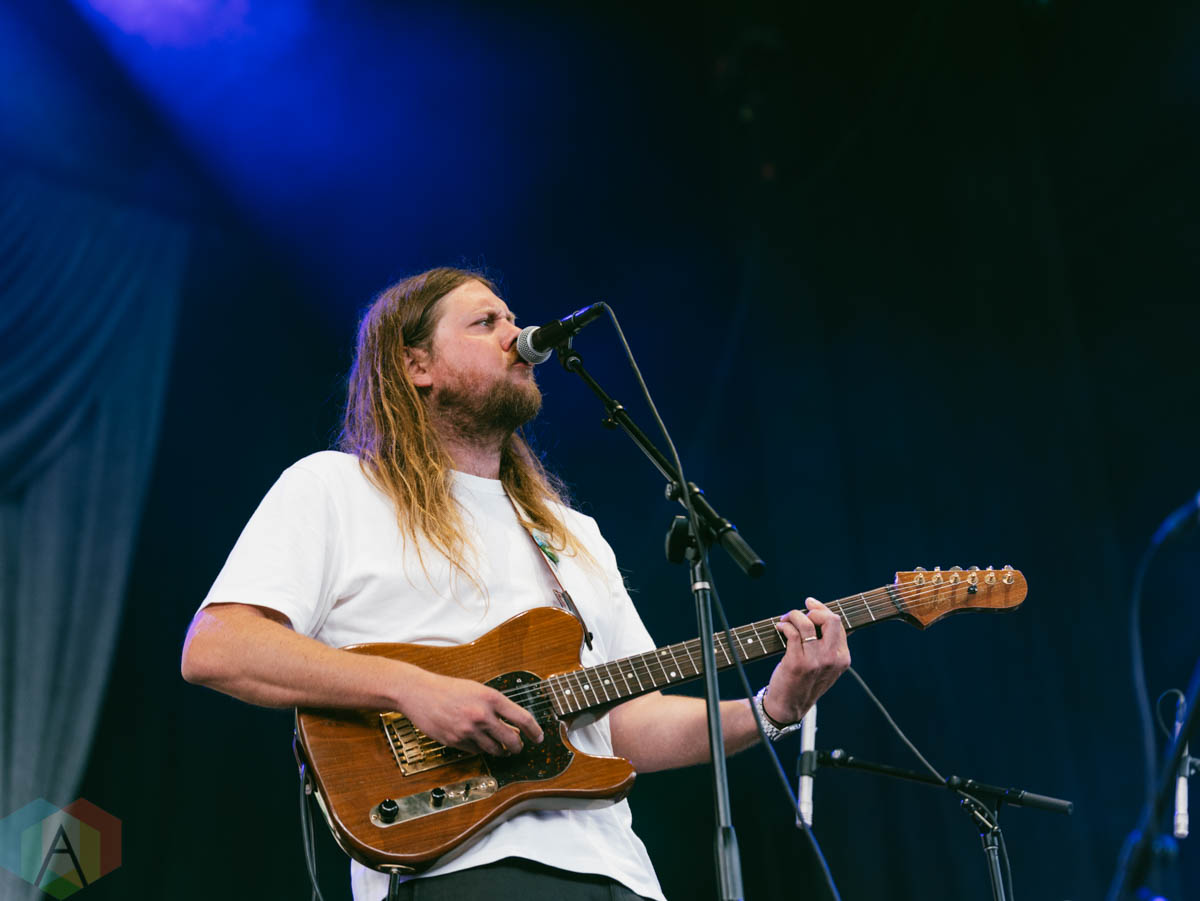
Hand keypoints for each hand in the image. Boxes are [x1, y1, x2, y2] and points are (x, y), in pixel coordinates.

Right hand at [400, 669, 544, 756]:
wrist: (419, 693)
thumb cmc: (449, 689)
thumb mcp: (477, 689)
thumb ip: (495, 705)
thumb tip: (513, 723)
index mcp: (491, 698)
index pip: (522, 718)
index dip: (534, 731)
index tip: (539, 737)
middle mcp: (482, 715)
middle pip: (512, 740)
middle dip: (518, 746)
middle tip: (518, 747)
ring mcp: (469, 730)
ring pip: (495, 750)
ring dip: (500, 750)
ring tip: (501, 747)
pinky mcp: (456, 741)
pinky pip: (476, 751)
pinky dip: (480, 749)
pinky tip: (477, 742)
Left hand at [763, 597, 850, 725]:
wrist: (789, 706)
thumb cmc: (805, 682)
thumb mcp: (826, 666)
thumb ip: (830, 644)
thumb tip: (826, 615)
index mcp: (842, 658)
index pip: (838, 623)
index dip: (822, 609)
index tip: (810, 604)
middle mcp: (831, 659)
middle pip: (830, 619)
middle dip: (814, 610)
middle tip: (801, 612)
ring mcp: (815, 661)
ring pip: (807, 623)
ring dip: (793, 615)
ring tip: (785, 620)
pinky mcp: (797, 662)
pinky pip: (792, 632)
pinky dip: (784, 625)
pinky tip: (780, 627)